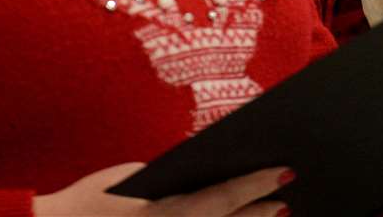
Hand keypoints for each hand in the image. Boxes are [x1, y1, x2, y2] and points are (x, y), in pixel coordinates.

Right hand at [33, 162, 291, 215]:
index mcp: (163, 210)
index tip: (284, 171)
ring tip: (274, 213)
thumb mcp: (132, 179)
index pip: (221, 196)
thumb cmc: (92, 202)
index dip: (255, 184)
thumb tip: (205, 171)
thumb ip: (170, 177)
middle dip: (261, 210)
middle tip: (291, 196)